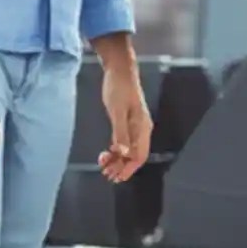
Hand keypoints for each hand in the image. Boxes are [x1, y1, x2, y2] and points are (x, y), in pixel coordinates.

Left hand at [98, 65, 151, 182]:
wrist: (119, 69)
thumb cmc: (118, 88)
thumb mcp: (117, 111)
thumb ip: (119, 132)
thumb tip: (121, 153)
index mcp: (142, 128)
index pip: (139, 156)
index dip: (129, 169)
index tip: (117, 177)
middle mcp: (141, 129)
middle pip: (134, 155)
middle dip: (121, 166)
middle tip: (106, 174)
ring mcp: (135, 125)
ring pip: (128, 149)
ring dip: (117, 159)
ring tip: (104, 167)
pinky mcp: (127, 120)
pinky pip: (124, 141)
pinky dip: (116, 149)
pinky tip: (106, 153)